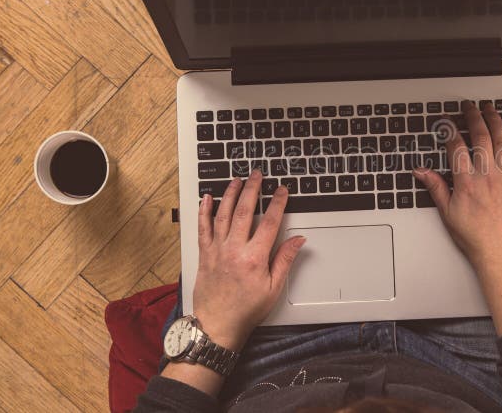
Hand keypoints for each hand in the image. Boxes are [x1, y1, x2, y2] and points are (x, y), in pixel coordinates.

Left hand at [193, 171, 304, 350]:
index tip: (281, 191)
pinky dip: (204, 211)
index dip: (277, 203)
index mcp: (254, 258)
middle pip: (245, 211)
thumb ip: (285, 260)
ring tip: (237, 180)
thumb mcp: (274, 288)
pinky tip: (208, 198)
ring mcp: (217, 250)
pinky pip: (203, 227)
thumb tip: (298, 240)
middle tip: (257, 175)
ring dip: (230, 194)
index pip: (270, 222)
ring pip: (223, 214)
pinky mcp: (205, 254)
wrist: (217, 326)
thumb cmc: (246, 310)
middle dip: (252, 189)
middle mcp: (234, 250)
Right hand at [414, 100, 501, 334]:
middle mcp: (487, 176)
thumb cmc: (474, 236)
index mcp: (466, 182)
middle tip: (468, 107)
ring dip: (496, 122)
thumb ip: (436, 187)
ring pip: (501, 142)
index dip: (449, 131)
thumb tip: (421, 172)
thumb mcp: (447, 212)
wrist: (500, 252)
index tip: (446, 122)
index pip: (456, 147)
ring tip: (490, 109)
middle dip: (473, 117)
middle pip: (480, 137)